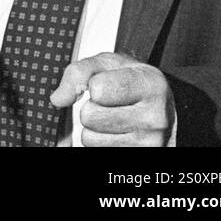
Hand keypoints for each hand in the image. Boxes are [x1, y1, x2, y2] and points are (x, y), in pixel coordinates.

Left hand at [50, 51, 173, 146]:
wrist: (162, 108)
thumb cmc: (132, 82)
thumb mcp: (109, 64)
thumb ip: (79, 72)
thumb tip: (58, 98)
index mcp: (150, 83)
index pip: (98, 89)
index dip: (93, 85)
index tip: (104, 84)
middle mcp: (156, 115)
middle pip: (90, 116)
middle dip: (91, 108)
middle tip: (109, 103)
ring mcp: (151, 141)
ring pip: (90, 138)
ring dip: (94, 128)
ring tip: (114, 117)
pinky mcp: (141, 156)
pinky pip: (98, 151)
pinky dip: (101, 142)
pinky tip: (118, 132)